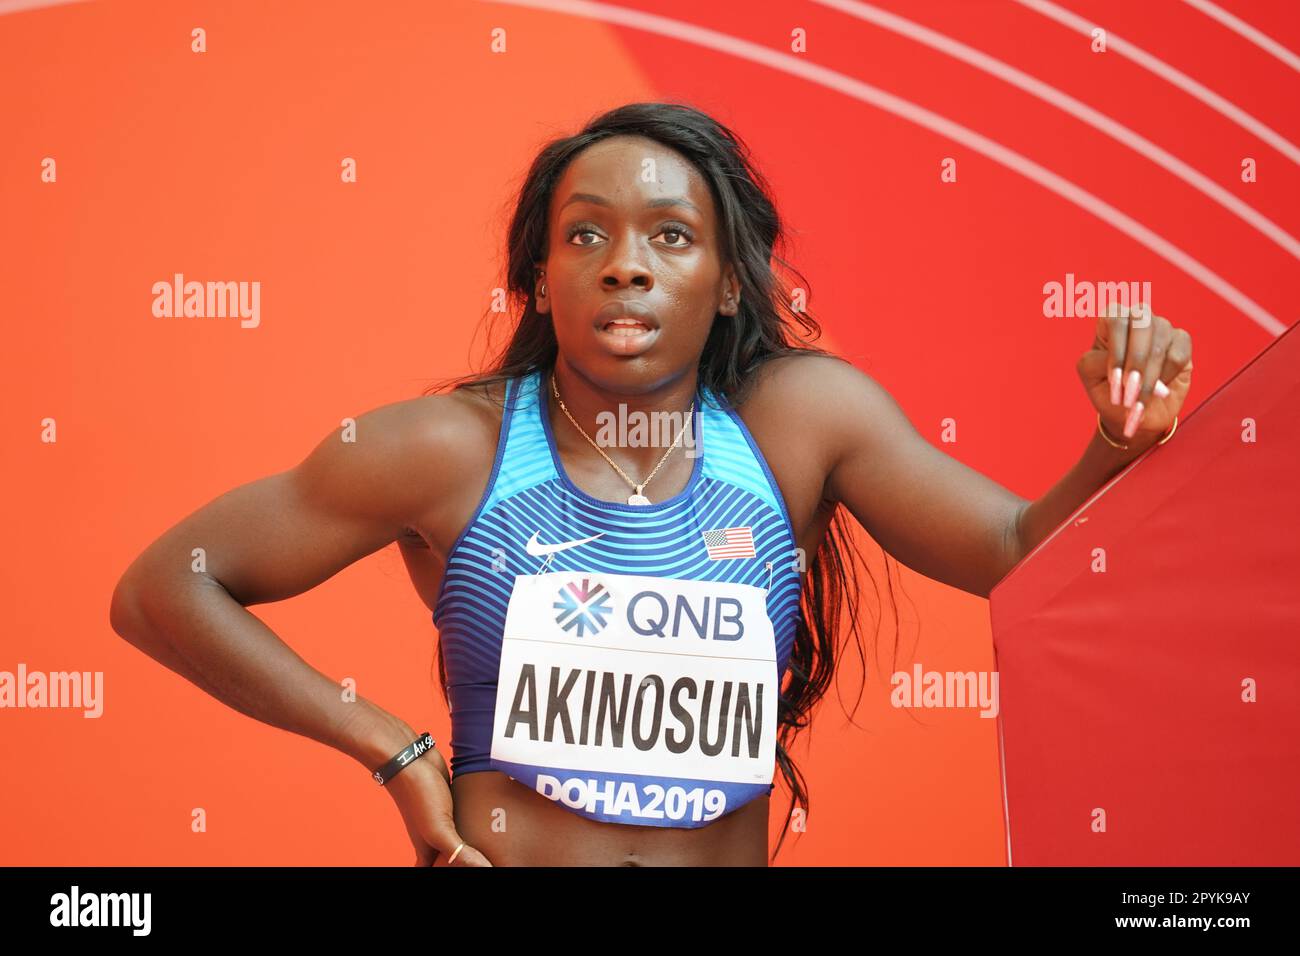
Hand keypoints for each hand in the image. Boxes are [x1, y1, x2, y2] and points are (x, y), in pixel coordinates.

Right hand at [383, 741, 492, 866]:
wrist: (412, 759)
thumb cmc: (419, 795)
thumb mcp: (439, 829)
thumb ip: (459, 852)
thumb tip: (485, 868)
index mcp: (427, 851)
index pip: (432, 871)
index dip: (444, 874)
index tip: (462, 879)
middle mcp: (434, 838)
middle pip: (449, 859)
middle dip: (464, 863)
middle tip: (486, 863)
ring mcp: (443, 820)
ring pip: (459, 839)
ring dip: (471, 844)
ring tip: (492, 850)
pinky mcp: (452, 804)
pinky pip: (465, 819)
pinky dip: (474, 824)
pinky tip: (489, 823)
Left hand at [1077, 303, 1193, 445]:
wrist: (1130, 409)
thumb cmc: (1106, 388)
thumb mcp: (1092, 375)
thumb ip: (1102, 362)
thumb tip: (1132, 369)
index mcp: (1111, 319)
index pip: (1116, 321)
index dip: (1117, 352)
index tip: (1115, 381)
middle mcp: (1138, 317)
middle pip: (1142, 324)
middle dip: (1136, 362)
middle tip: (1130, 392)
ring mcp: (1162, 327)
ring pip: (1159, 346)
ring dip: (1149, 379)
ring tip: (1138, 402)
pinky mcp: (1181, 341)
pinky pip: (1177, 357)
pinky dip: (1165, 378)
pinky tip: (1157, 391)